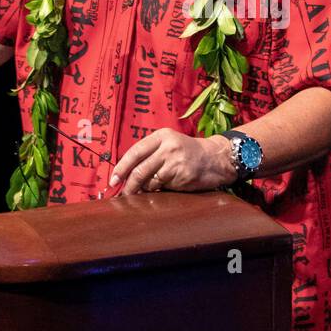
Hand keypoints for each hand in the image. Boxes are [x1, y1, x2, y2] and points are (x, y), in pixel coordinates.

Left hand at [110, 128, 235, 195]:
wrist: (217, 158)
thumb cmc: (188, 153)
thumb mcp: (169, 144)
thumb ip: (150, 153)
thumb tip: (126, 173)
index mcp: (162, 136)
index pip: (135, 152)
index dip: (121, 167)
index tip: (113, 180)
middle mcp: (168, 146)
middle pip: (140, 169)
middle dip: (129, 184)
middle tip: (123, 194)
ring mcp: (176, 161)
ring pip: (150, 181)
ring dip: (146, 189)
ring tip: (152, 188)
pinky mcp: (183, 176)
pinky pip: (163, 188)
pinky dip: (160, 190)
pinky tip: (168, 186)